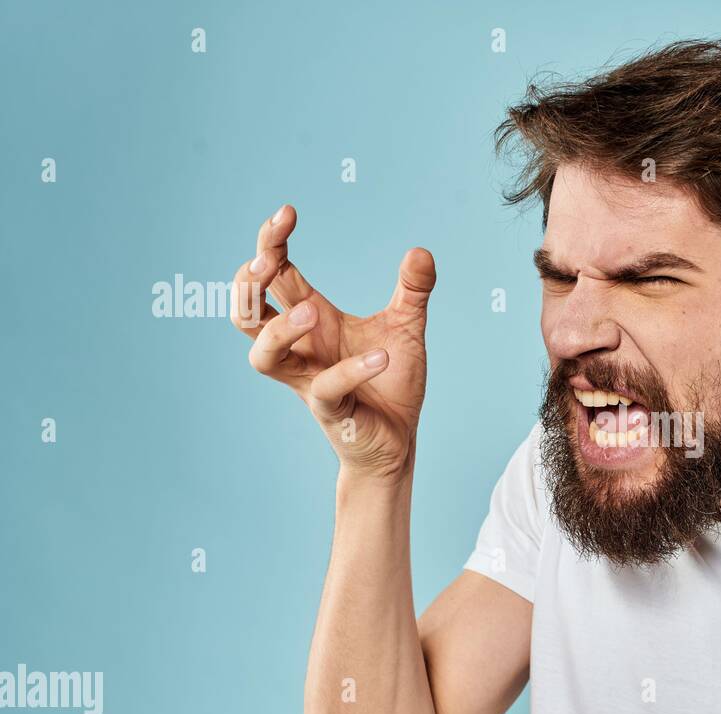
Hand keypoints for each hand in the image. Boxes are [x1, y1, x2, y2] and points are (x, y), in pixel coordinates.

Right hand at [230, 205, 435, 480]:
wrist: (399, 439)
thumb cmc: (391, 383)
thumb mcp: (406, 327)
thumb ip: (413, 290)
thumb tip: (421, 251)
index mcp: (311, 319)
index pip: (273, 275)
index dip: (270, 243)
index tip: (287, 213)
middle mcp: (301, 349)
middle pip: (246, 312)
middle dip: (248, 282)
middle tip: (270, 259)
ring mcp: (310, 380)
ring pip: (262, 356)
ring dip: (278, 331)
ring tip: (310, 313)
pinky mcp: (330, 411)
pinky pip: (327, 389)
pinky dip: (351, 371)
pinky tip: (382, 358)